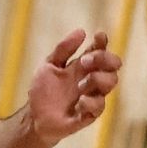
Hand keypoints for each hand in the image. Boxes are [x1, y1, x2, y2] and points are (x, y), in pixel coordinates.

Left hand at [27, 29, 121, 146]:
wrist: (34, 116)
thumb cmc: (43, 90)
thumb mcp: (49, 65)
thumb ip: (64, 49)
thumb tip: (82, 31)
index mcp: (82, 67)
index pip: (99, 51)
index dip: (102, 43)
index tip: (99, 36)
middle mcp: (91, 80)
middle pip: (112, 66)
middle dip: (103, 59)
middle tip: (85, 61)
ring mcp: (93, 97)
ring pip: (110, 83)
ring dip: (98, 79)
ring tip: (81, 84)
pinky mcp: (89, 114)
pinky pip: (99, 106)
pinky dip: (91, 102)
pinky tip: (80, 101)